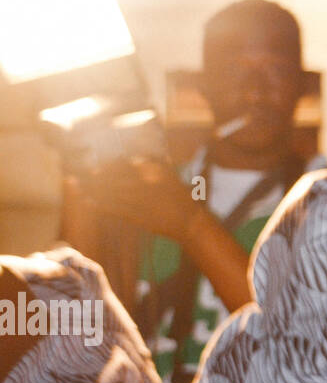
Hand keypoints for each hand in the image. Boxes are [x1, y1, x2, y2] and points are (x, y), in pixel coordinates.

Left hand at [68, 156, 202, 241]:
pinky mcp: (139, 216)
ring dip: (94, 189)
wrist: (191, 223)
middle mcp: (148, 184)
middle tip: (84, 174)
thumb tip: (137, 158)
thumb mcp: (172, 178)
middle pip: (116, 178)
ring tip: (78, 186)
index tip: (98, 166)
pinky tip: (88, 202)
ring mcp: (143, 201)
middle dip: (98, 177)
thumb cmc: (182, 200)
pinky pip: (115, 209)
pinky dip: (100, 206)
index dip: (110, 165)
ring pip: (112, 193)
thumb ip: (156, 167)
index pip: (127, 165)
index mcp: (157, 172)